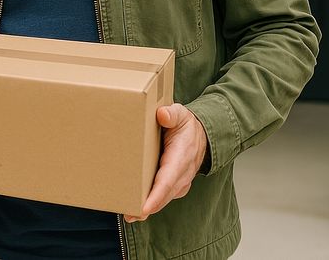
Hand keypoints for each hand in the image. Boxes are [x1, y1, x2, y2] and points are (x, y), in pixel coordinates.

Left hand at [125, 103, 206, 222]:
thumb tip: (162, 115)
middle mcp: (181, 174)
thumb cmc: (186, 126)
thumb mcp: (180, 114)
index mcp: (181, 156)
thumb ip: (172, 114)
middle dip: (147, 207)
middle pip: (163, 195)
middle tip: (128, 214)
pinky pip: (162, 197)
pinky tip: (135, 208)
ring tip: (128, 214)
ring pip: (162, 199)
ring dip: (147, 209)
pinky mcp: (174, 186)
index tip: (144, 207)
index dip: (156, 195)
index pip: (168, 180)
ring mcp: (179, 182)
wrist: (201, 136)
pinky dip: (150, 204)